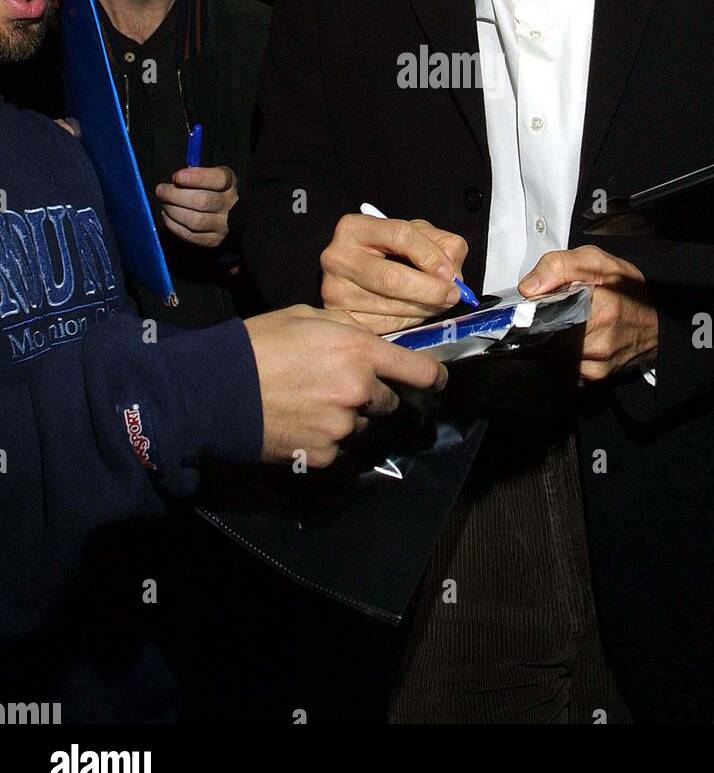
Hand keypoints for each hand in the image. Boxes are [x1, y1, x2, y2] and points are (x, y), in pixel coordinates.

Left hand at [155, 165, 237, 247]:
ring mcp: (223, 225)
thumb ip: (196, 174)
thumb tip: (176, 179)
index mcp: (230, 184)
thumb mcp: (210, 176)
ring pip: (195, 220)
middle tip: (161, 190)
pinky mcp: (213, 241)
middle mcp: (230, 205)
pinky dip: (173, 225)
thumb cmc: (212, 190)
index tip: (177, 177)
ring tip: (164, 203)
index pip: (219, 179)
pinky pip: (190, 235)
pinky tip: (167, 216)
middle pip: (202, 201)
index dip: (196, 178)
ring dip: (173, 211)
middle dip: (175, 195)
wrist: (228, 216)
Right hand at [243, 305, 448, 465]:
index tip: (439, 381)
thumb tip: (368, 342)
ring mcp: (342, 427)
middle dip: (373, 394)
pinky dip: (325, 438)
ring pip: (361, 424)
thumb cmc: (261, 343)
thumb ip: (347, 330)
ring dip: (348, 416)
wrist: (216, 388)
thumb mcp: (308, 317)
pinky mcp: (323, 455)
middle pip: (389, 401)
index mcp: (360, 352)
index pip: (419, 370)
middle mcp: (360, 392)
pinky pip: (337, 447)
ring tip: (312, 403)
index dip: (434, 376)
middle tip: (340, 385)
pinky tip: (300, 423)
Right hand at [320, 213, 468, 333]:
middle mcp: (337, 257)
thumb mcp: (415, 235)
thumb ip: (441, 244)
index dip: (430, 255)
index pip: (400, 235)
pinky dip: (407, 324)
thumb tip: (453, 273)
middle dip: (430, 290)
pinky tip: (415, 315)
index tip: (450, 273)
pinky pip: (382, 328)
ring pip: (390, 307)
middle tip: (452, 296)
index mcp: (355, 228)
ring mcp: (334, 291)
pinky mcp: (339, 319)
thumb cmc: (388, 253)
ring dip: (423, 310)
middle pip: (392, 277)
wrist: (354, 276)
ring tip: (436, 305)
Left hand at [519, 245, 657, 380]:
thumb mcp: (596, 261)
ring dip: (545, 340)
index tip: (528, 306)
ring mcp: (597, 363)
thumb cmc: (627, 288)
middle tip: (543, 312)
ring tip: (558, 323)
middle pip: (542, 339)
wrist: (657, 320)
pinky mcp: (595, 376)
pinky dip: (556, 353)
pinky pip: (560, 367)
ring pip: (548, 355)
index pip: (545, 317)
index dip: (531, 311)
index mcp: (601, 308)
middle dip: (536, 325)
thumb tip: (528, 289)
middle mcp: (600, 342)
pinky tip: (568, 339)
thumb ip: (559, 266)